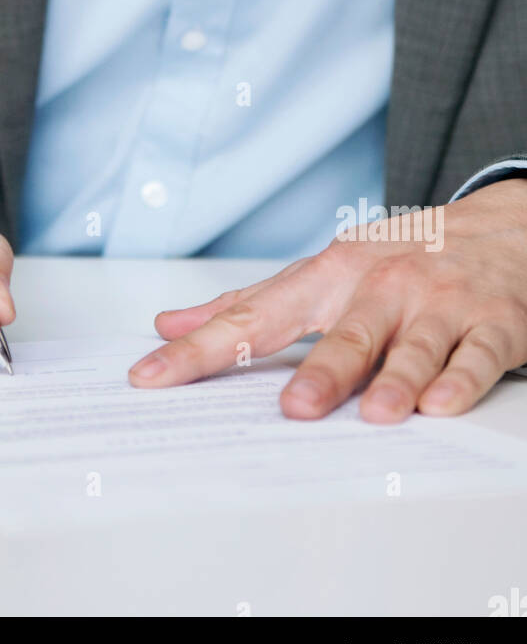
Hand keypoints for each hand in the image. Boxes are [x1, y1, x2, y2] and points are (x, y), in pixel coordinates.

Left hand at [128, 180, 526, 420]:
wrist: (502, 229)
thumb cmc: (397, 260)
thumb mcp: (320, 274)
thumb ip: (247, 305)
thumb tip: (167, 325)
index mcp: (328, 276)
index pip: (254, 316)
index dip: (199, 349)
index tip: (151, 376)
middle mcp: (381, 286)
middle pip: (345, 333)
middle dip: (321, 370)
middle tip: (293, 408)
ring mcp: (439, 304)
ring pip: (414, 346)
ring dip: (396, 379)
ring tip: (378, 414)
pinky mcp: (493, 324)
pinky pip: (476, 355)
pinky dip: (461, 379)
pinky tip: (443, 402)